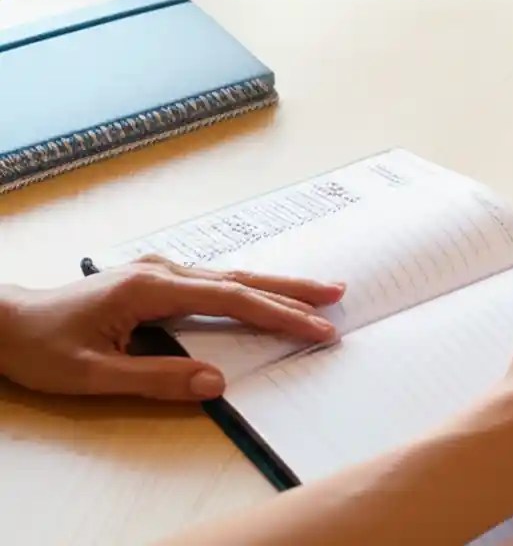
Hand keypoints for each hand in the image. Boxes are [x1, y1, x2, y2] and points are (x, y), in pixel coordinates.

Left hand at [0, 256, 343, 400]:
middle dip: (293, 290)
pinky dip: (250, 287)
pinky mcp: (154, 279)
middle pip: (241, 279)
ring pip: (231, 276)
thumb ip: (156, 378)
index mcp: (152, 288)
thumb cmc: (41, 348)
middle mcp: (162, 271)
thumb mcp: (93, 374)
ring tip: (318, 290)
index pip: (231, 300)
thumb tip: (216, 382)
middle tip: (339, 295)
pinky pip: (215, 281)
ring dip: (276, 285)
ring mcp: (159, 271)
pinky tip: (264, 292)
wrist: (4, 321)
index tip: (318, 328)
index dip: (279, 315)